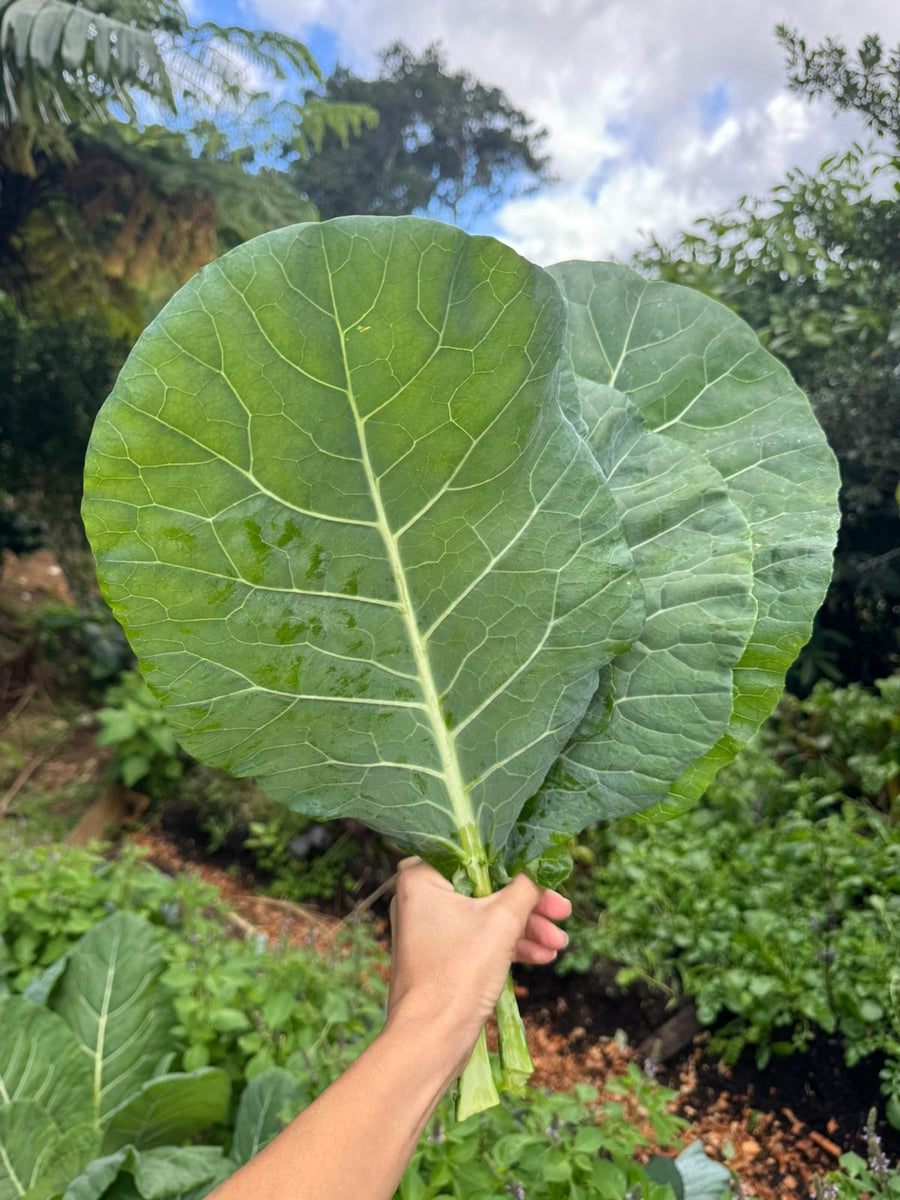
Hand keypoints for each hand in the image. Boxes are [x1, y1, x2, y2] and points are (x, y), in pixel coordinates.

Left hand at [385, 858, 570, 1072]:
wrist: (431, 1040)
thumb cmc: (459, 971)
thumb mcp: (502, 921)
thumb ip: (526, 886)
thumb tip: (543, 863)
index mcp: (421, 877)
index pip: (476, 855)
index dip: (516, 865)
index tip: (546, 876)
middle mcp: (419, 897)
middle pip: (485, 887)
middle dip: (528, 904)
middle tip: (562, 912)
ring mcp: (428, 928)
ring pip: (486, 915)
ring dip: (524, 927)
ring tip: (558, 943)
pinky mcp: (440, 955)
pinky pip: (478, 938)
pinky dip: (508, 945)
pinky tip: (542, 956)